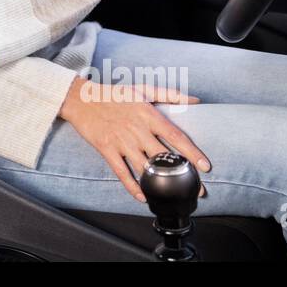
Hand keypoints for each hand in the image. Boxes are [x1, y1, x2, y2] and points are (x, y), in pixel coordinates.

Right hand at [58, 77, 210, 203]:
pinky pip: (122, 172)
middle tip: (197, 189)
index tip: (205, 166)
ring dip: (160, 184)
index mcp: (148, 115)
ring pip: (144, 167)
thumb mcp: (143, 89)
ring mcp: (121, 141)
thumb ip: (171, 95)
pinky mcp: (106, 149)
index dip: (192, 152)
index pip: (175, 136)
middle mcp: (137, 130)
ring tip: (174, 196)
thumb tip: (196, 100)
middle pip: (164, 157)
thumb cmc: (115, 94)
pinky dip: (132, 186)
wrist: (81, 98)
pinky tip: (143, 196)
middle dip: (182, 175)